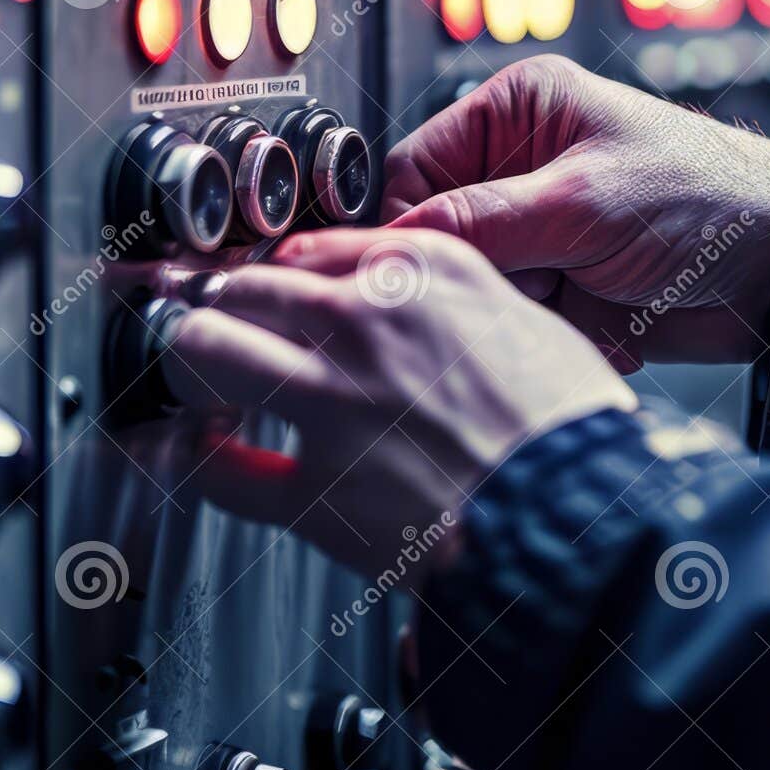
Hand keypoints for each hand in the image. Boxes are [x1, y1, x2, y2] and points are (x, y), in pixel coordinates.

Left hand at [153, 226, 635, 588]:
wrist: (579, 522)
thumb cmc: (573, 434)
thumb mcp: (532, 326)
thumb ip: (465, 308)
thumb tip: (436, 316)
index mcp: (424, 272)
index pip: (317, 246)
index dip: (286, 269)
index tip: (274, 281)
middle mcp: (364, 320)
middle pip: (251, 284)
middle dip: (225, 301)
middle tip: (209, 313)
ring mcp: (330, 400)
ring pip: (210, 346)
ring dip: (192, 354)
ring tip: (190, 367)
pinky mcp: (313, 488)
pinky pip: (222, 469)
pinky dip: (197, 461)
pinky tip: (192, 452)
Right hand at [381, 55, 769, 370]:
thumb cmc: (708, 199)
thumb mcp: (583, 205)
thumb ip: (481, 223)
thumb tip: (389, 243)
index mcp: (516, 110)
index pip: (412, 170)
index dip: (405, 227)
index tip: (409, 273)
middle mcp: (521, 164)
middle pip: (442, 236)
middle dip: (485, 273)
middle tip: (533, 284)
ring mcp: (542, 227)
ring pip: (480, 285)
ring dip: (526, 307)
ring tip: (585, 298)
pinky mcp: (564, 280)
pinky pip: (521, 318)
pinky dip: (557, 329)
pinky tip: (609, 318)